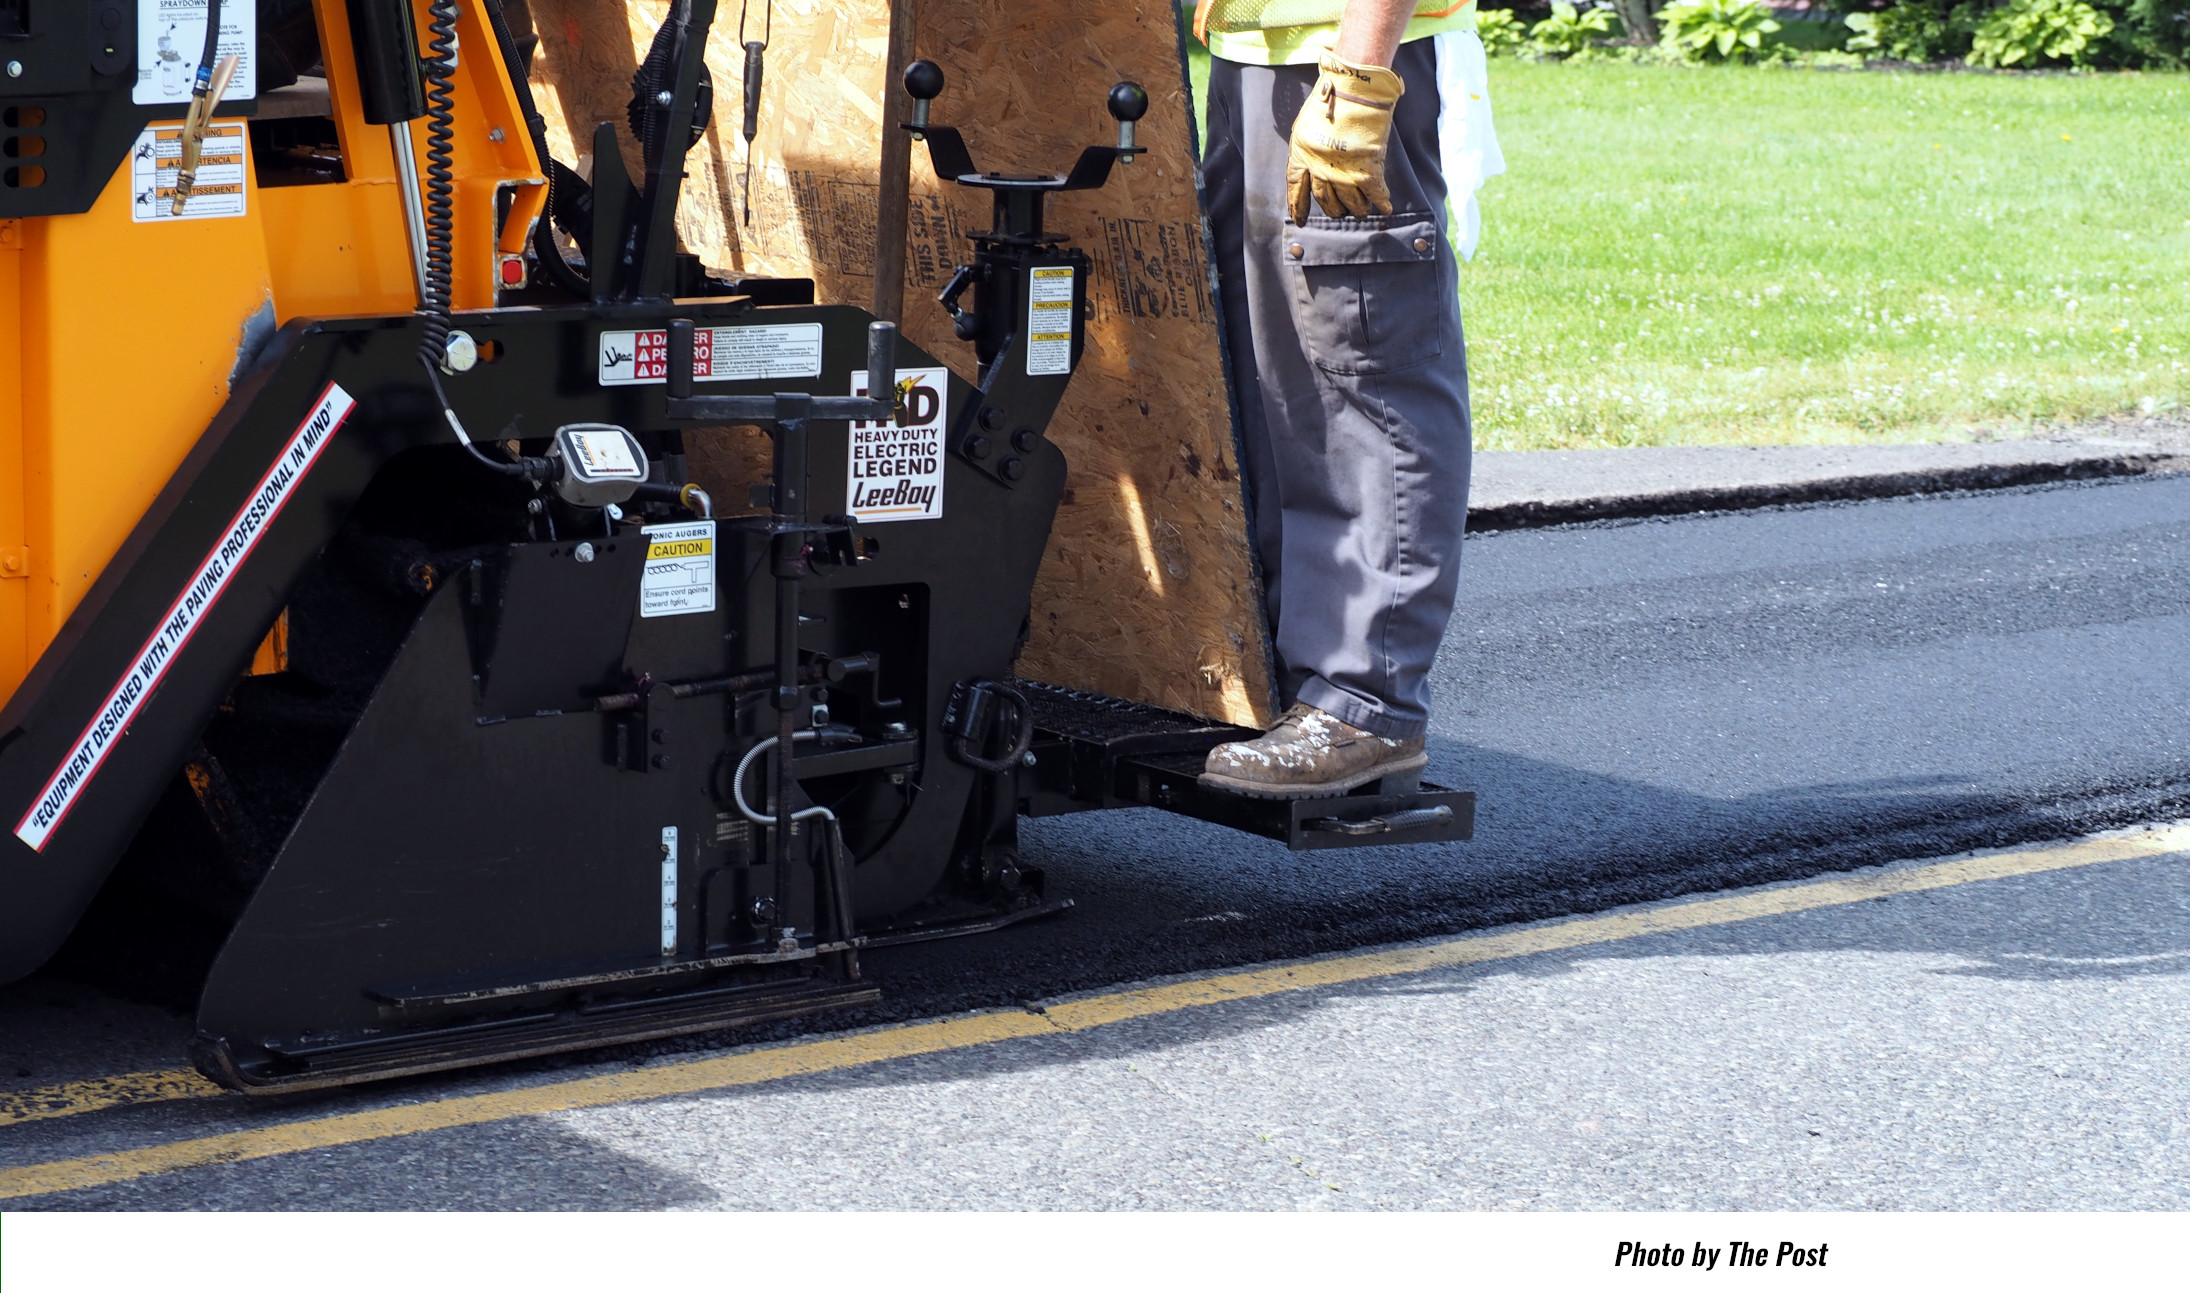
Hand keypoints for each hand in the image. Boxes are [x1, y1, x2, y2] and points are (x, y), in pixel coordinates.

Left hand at [1286, 52, 1404, 223]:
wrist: (1353, 86)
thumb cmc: (1331, 96)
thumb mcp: (1307, 120)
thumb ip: (1310, 142)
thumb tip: (1316, 159)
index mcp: (1301, 153)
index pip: (1296, 187)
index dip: (1298, 206)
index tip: (1300, 220)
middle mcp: (1319, 166)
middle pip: (1324, 199)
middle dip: (1333, 209)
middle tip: (1340, 213)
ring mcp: (1343, 170)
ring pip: (1350, 201)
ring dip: (1357, 208)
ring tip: (1361, 211)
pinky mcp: (1366, 168)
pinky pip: (1375, 193)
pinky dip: (1381, 201)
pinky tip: (1385, 207)